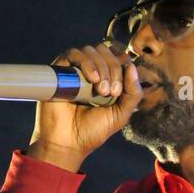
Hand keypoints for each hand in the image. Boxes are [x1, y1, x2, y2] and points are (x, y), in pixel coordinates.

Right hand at [28, 42, 142, 161]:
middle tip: (111, 92)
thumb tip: (133, 66)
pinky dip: (86, 62)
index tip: (121, 90)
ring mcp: (76, 69)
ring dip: (101, 67)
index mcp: (108, 79)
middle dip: (113, 69)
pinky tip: (91, 79)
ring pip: (92, 51)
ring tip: (101, 90)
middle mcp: (92, 71)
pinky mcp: (61, 69)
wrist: (68, 141)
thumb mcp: (121, 114)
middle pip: (106, 52)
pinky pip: (74, 53)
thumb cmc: (93, 130)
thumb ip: (133, 93)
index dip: (123, 67)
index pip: (119, 58)